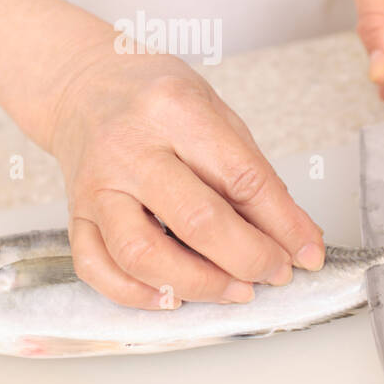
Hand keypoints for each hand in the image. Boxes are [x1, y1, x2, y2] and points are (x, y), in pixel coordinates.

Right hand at [0, 0, 323, 308]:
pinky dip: (137, 294)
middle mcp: (129, 148)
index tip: (308, 251)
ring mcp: (97, 186)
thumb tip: (293, 235)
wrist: (84, 87)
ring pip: (142, 254)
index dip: (283, 224)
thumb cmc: (154, 98)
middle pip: (196, 220)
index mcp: (174, 109)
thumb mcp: (214, 111)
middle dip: (248, 258)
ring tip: (234, 289)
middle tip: (275, 272)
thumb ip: (251, 172)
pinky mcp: (75, 214)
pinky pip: (98, 269)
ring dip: (199, 284)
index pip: (241, 177)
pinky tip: (173, 296)